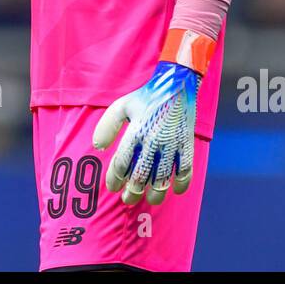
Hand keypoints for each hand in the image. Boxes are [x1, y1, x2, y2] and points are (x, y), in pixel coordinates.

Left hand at [93, 61, 200, 205]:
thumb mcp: (121, 106)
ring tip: (150, 199)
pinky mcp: (187, 144)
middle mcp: (153, 141)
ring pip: (163, 179)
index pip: (121, 163)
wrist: (176, 84)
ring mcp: (172, 144)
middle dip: (132, 192)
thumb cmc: (145, 97)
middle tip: (127, 199)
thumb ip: (107, 126)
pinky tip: (176, 190)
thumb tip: (97, 147)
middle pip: (140, 176)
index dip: (115, 179)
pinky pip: (186, 170)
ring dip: (155, 194)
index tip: (112, 187)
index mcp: (135, 131)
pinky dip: (182, 184)